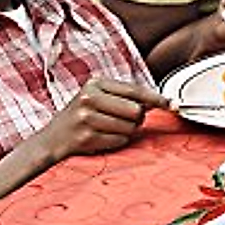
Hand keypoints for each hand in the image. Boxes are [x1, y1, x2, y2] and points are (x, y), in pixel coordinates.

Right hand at [35, 79, 168, 161]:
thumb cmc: (82, 116)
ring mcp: (86, 118)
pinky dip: (116, 141)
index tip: (171, 104)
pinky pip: (120, 140)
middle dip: (136, 119)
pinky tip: (102, 137)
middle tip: (122, 119)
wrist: (52, 138)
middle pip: (135, 111)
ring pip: (129, 127)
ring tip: (108, 128)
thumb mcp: (99, 97)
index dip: (156, 98)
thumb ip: (126, 96)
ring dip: (125, 131)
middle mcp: (89, 98)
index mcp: (95, 84)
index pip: (134, 90)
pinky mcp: (86, 137)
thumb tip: (161, 101)